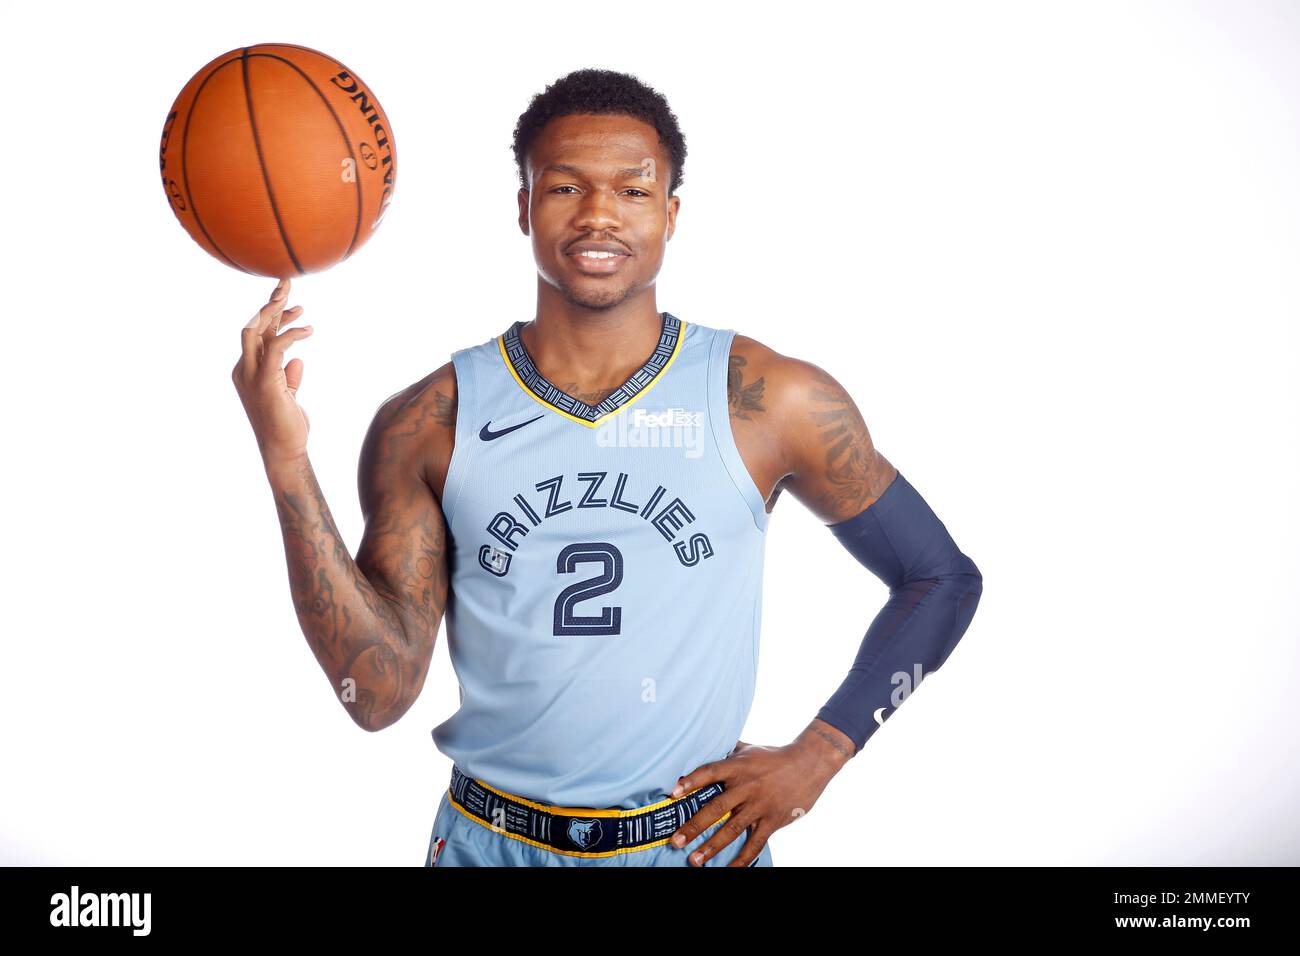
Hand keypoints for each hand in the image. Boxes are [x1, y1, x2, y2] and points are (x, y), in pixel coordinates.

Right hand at [232, 277, 313, 467]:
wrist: (285, 451)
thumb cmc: (288, 427)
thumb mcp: (289, 396)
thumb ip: (289, 377)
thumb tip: (297, 361)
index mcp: (248, 371)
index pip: (257, 335)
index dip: (273, 316)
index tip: (293, 305)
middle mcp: (244, 369)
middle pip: (252, 326)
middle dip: (269, 303)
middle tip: (288, 284)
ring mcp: (251, 375)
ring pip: (255, 331)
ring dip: (275, 312)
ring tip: (298, 305)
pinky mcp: (265, 382)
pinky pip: (276, 348)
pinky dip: (290, 334)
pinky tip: (308, 330)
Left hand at [666, 732, 849, 866]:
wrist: (809, 763)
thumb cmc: (774, 756)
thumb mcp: (749, 749)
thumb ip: (726, 753)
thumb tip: (704, 748)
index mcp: (738, 767)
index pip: (710, 772)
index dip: (691, 781)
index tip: (673, 792)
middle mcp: (747, 786)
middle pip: (716, 807)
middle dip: (694, 826)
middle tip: (675, 840)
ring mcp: (760, 805)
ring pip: (733, 829)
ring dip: (712, 846)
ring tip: (694, 860)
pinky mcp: (773, 820)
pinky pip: (756, 844)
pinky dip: (743, 860)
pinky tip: (729, 870)